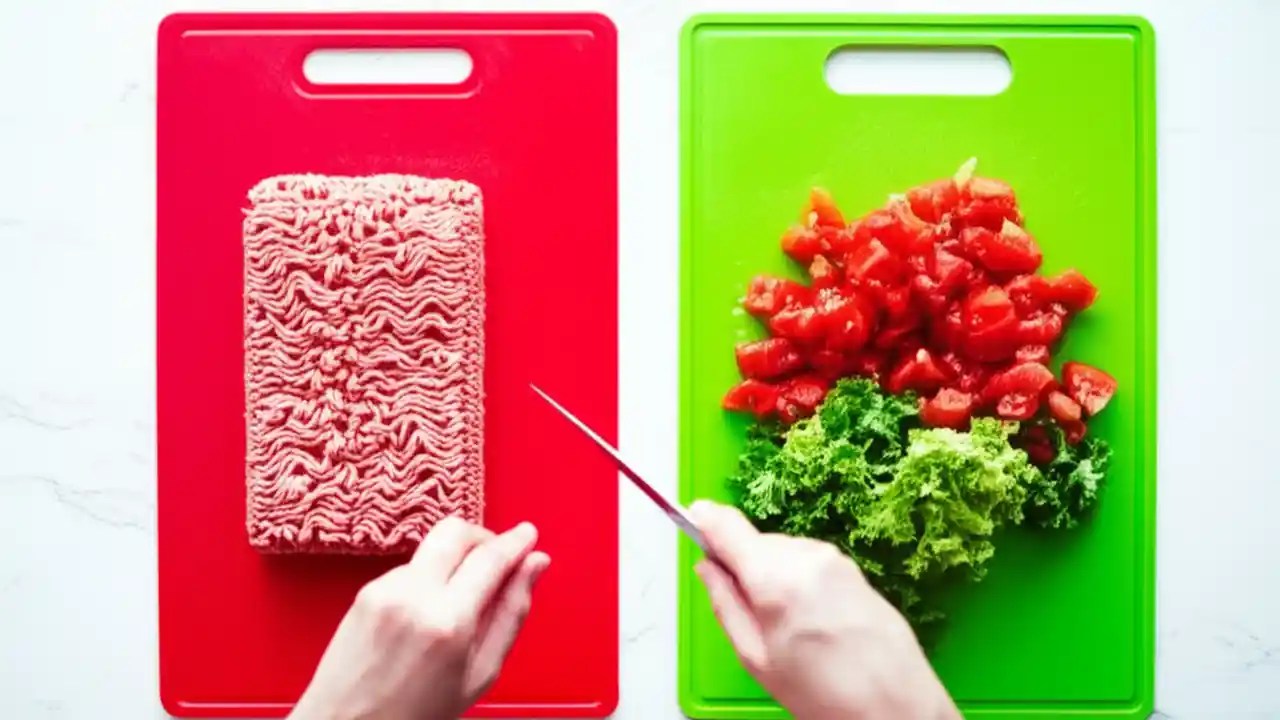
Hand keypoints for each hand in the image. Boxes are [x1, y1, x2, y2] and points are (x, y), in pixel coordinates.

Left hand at [289, 517, 549, 719]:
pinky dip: (429, 578)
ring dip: (455, 560)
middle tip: (499, 557)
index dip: (515, 542)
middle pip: (457, 531)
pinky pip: (410, 567)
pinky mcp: (366, 589)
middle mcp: (413, 595)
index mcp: (448, 621)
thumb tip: (534, 566)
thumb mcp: (480, 675)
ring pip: (433, 548)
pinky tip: (427, 612)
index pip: (490, 558)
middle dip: (484, 536)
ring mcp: (384, 588)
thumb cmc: (415, 713)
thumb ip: (512, 614)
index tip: (529, 535)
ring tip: (459, 601)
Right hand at [690, 501, 959, 719]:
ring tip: (792, 629)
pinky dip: (801, 583)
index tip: (692, 517)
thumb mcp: (756, 658)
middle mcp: (807, 557)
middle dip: (745, 568)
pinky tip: (814, 624)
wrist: (895, 708)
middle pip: (756, 543)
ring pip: (784, 553)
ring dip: (775, 576)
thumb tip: (708, 568)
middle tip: (753, 616)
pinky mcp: (855, 569)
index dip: (704, 519)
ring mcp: (836, 560)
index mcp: (775, 578)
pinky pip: (811, 564)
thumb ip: (725, 603)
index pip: (727, 525)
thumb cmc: (826, 695)